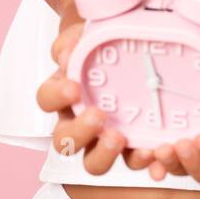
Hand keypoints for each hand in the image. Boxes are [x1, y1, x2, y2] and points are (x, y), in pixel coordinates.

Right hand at [37, 21, 158, 175]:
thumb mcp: (84, 36)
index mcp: (61, 94)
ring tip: (121, 139)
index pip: (46, 99)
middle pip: (63, 142)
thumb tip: (67, 55)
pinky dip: (143, 162)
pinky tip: (154, 154)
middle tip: (99, 116)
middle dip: (79, 133)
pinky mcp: (131, 147)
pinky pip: (133, 162)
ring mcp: (102, 139)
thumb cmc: (99, 45)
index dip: (56, 97)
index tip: (74, 87)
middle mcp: (76, 122)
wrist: (129, 49)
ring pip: (92, 162)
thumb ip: (72, 43)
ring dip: (104, 155)